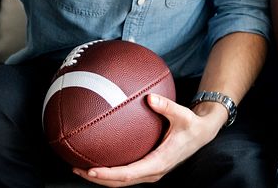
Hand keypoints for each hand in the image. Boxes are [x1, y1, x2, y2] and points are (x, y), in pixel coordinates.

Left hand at [72, 94, 225, 185]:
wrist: (201, 134)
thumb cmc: (192, 125)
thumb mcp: (183, 115)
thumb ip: (167, 107)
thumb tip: (150, 98)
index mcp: (159, 162)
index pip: (129, 173)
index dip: (109, 174)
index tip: (91, 169)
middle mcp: (153, 171)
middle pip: (120, 182)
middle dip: (97, 178)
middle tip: (76, 167)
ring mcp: (150, 171)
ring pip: (121, 181)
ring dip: (100, 177)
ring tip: (79, 166)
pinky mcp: (147, 167)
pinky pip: (125, 173)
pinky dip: (109, 171)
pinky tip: (96, 159)